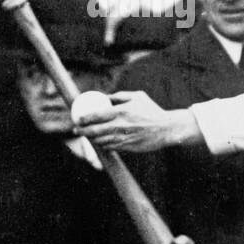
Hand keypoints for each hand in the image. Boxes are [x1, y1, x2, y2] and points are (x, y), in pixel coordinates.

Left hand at [74, 91, 198, 152]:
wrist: (166, 128)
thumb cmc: (151, 110)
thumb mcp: (137, 96)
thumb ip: (119, 96)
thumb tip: (104, 96)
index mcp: (122, 111)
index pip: (97, 115)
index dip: (84, 118)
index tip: (78, 118)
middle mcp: (121, 125)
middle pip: (95, 130)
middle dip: (83, 131)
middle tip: (77, 130)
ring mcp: (124, 138)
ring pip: (101, 141)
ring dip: (91, 139)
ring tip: (86, 136)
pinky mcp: (128, 147)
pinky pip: (111, 147)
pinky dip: (103, 145)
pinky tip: (99, 142)